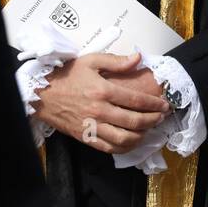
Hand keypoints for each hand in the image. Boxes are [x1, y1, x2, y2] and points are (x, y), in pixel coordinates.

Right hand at [33, 52, 170, 154]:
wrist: (43, 95)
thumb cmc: (68, 76)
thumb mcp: (91, 61)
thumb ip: (116, 61)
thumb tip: (138, 58)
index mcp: (103, 91)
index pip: (136, 100)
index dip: (154, 104)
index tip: (164, 104)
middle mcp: (99, 111)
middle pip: (134, 121)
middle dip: (153, 120)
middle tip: (161, 117)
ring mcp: (92, 127)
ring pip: (124, 138)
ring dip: (142, 136)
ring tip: (149, 129)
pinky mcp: (86, 138)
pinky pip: (110, 148)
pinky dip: (125, 147)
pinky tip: (132, 141)